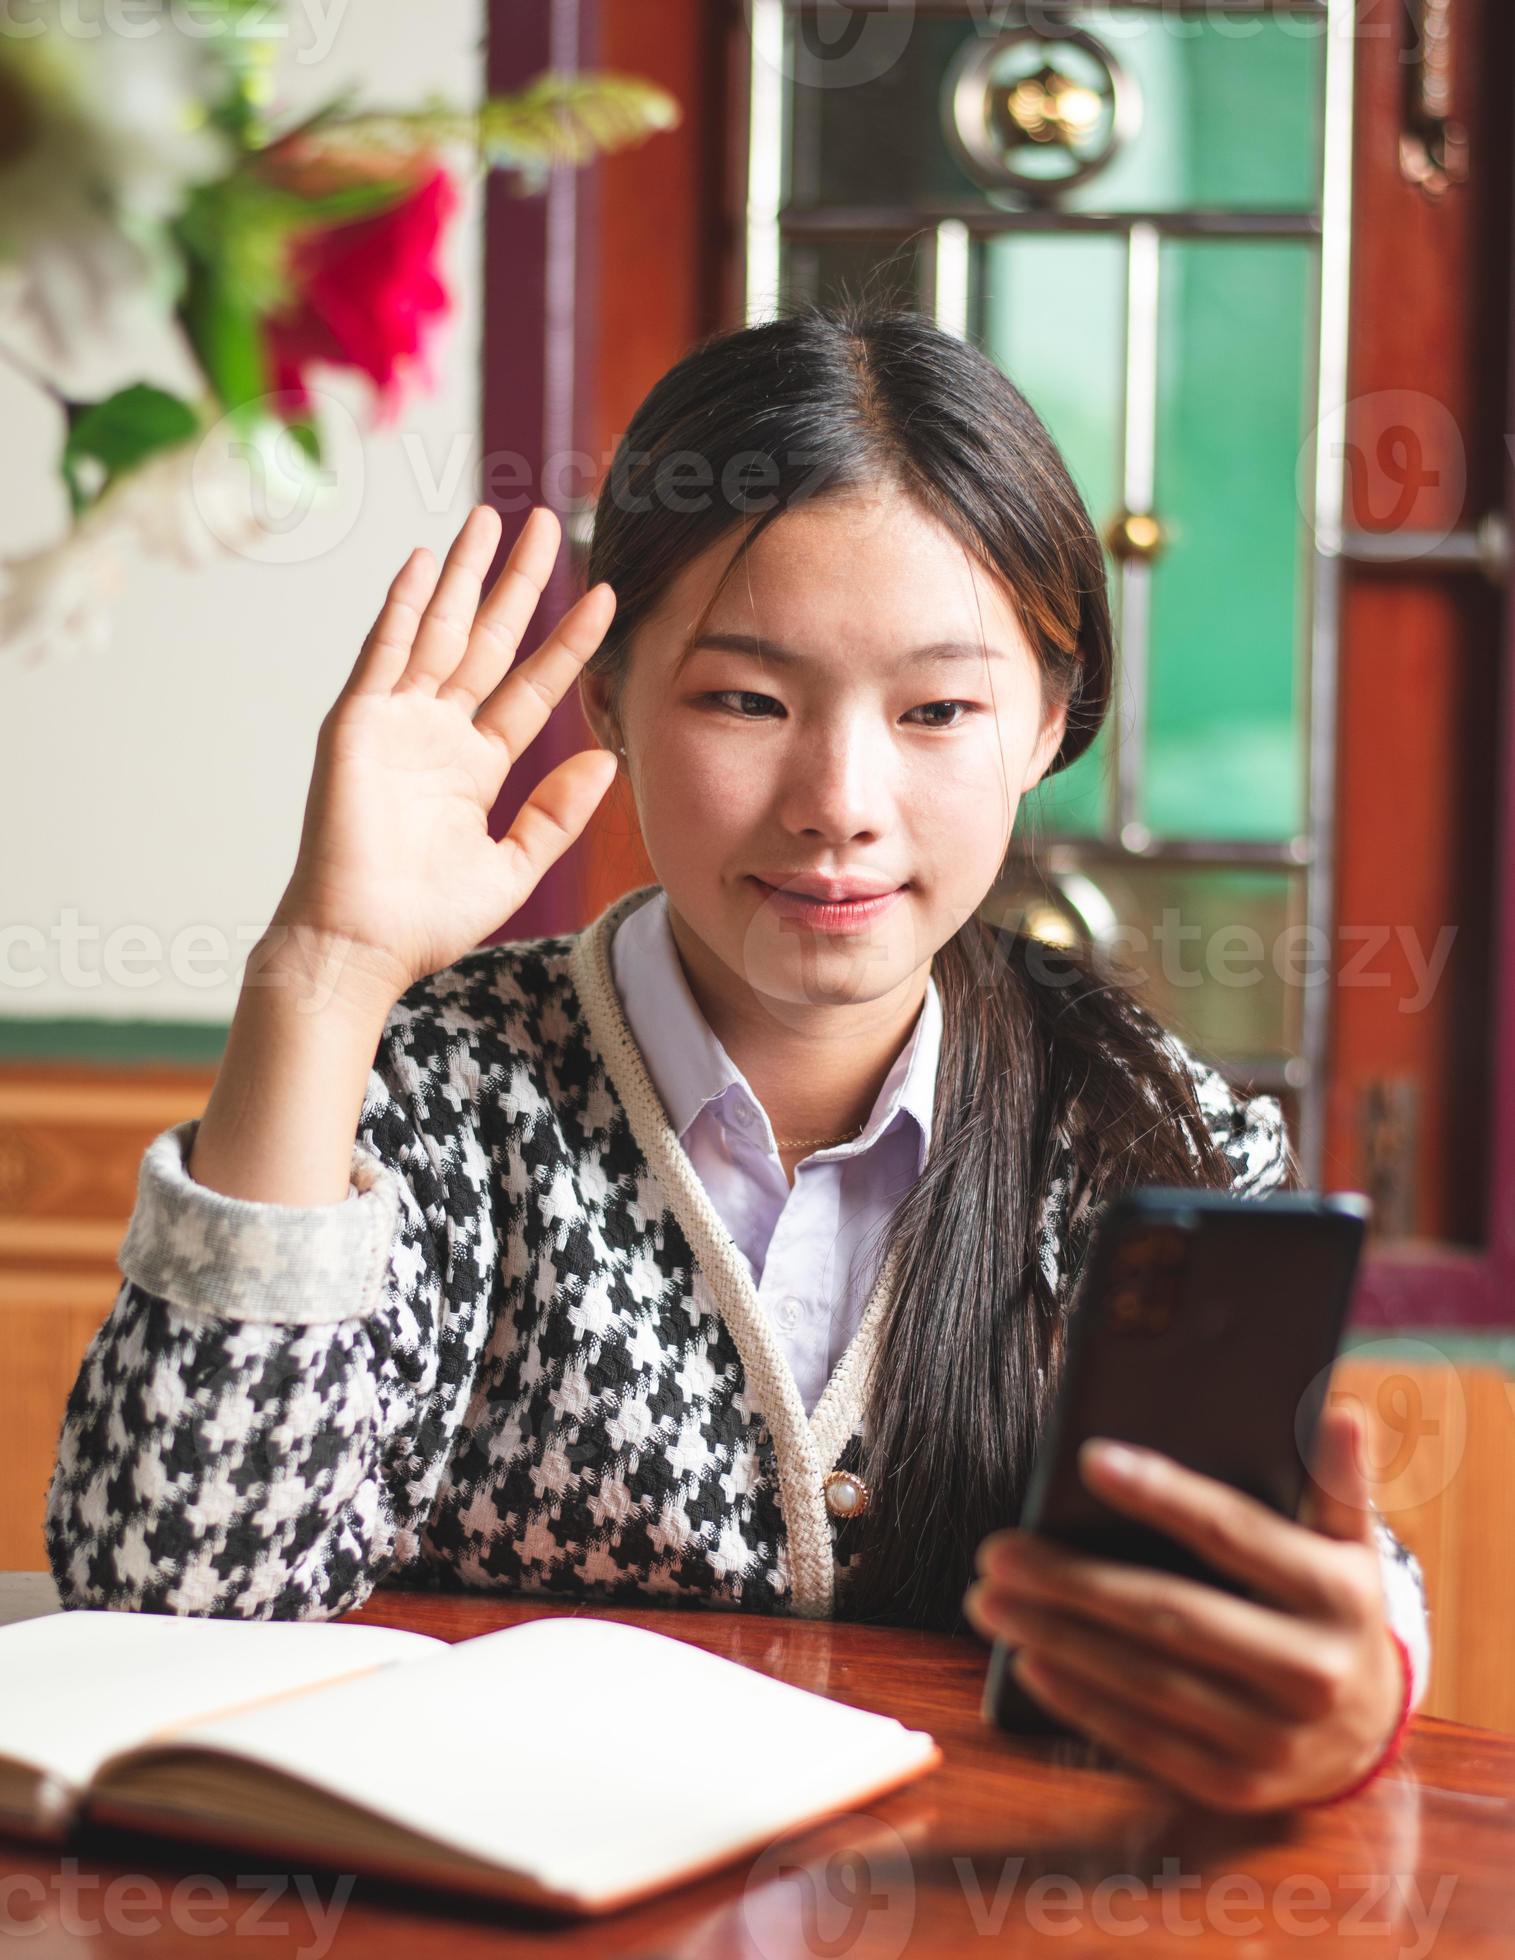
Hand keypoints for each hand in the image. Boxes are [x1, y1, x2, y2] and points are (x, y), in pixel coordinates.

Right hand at [270, 503, 619, 1013]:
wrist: (362, 945)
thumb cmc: (427, 920)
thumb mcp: (513, 866)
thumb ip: (557, 814)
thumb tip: (606, 759)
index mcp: (476, 766)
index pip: (532, 687)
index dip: (567, 642)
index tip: (604, 596)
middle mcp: (438, 734)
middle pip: (487, 639)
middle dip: (515, 581)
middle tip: (542, 522)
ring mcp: (396, 722)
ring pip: (439, 629)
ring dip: (464, 574)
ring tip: (489, 518)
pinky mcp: (358, 723)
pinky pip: (385, 652)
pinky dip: (404, 606)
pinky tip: (426, 561)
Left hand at [963, 1405, 1407, 1811]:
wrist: (1371, 1726)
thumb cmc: (1333, 1604)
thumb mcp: (1347, 1539)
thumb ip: (1335, 1476)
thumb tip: (1341, 1410)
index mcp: (1338, 1592)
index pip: (1235, 1533)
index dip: (1162, 1494)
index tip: (1088, 1459)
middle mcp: (1314, 1670)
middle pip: (1173, 1615)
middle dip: (1074, 1581)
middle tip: (998, 1551)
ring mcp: (1277, 1737)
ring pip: (1149, 1680)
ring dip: (1059, 1638)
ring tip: (992, 1601)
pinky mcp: (1239, 1785)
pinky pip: (1148, 1740)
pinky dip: (1083, 1700)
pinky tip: (1031, 1661)